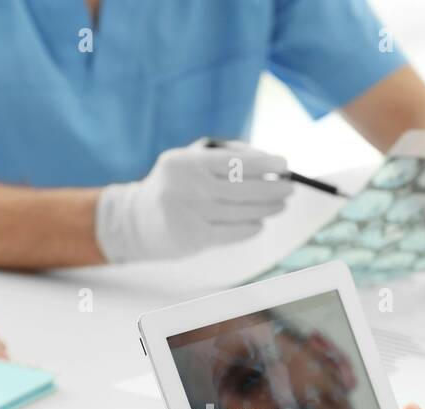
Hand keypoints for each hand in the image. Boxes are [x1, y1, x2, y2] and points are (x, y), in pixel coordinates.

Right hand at [95, 139, 293, 262]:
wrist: (136, 221)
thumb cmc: (174, 186)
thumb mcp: (190, 161)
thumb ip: (226, 155)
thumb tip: (268, 162)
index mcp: (186, 162)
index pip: (234, 161)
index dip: (264, 164)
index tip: (284, 166)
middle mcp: (185, 186)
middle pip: (241, 188)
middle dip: (271, 188)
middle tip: (289, 188)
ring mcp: (188, 214)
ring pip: (239, 212)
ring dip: (265, 209)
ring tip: (280, 205)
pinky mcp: (192, 238)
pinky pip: (230, 233)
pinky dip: (249, 228)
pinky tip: (259, 223)